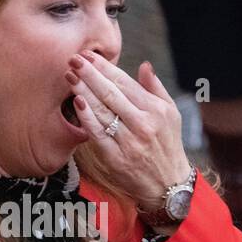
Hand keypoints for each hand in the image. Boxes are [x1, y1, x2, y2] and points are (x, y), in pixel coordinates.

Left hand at [64, 50, 192, 208]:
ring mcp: (129, 142)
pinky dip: (86, 117)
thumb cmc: (168, 145)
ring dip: (84, 91)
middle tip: (74, 60)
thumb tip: (144, 65)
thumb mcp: (171, 114)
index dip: (105, 67)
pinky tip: (77, 102)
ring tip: (70, 76)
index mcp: (156, 110)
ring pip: (102, 111)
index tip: (89, 56)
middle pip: (111, 93)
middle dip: (90, 74)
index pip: (125, 83)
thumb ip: (156, 89)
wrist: (168, 185)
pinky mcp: (116, 158)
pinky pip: (97, 134)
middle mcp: (143, 124)